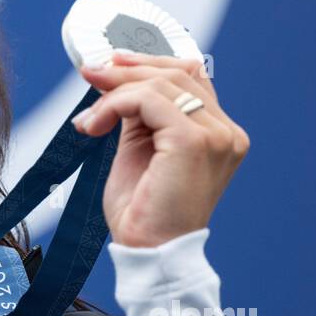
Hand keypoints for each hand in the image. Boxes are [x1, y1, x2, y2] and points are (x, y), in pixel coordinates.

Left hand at [73, 50, 248, 247]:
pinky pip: (148, 100)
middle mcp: (226, 132)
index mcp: (220, 134)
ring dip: (115, 92)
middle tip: (90, 74)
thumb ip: (141, 115)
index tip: (111, 64)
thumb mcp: (142, 149)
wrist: (149, 252)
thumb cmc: (144, 212)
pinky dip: (115, 105)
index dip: (149, 63)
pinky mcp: (194, 141)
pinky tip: (94, 125)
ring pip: (161, 83)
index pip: (191, 77)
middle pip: (177, 73)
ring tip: (89, 117)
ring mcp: (216, 136)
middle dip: (127, 70)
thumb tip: (117, 81)